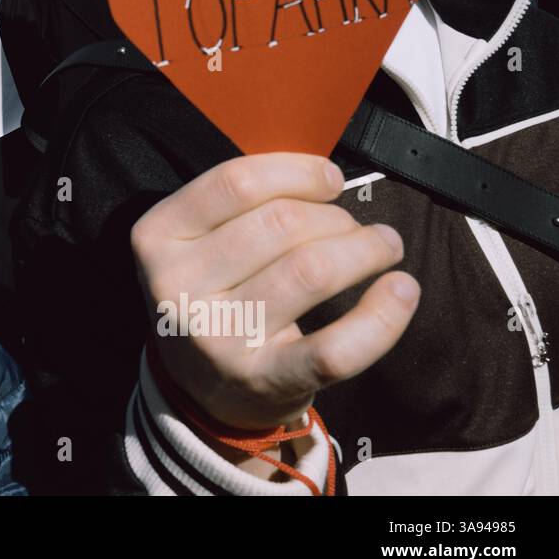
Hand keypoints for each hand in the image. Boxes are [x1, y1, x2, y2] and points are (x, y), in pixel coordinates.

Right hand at [131, 153, 418, 433]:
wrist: (198, 386)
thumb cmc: (214, 292)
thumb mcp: (198, 242)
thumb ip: (242, 203)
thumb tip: (327, 176)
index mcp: (157, 237)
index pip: (236, 183)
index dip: (297, 172)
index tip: (331, 179)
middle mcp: (178, 287)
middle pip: (281, 224)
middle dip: (336, 216)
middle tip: (356, 226)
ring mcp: (217, 337)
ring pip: (311, 271)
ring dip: (366, 249)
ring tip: (384, 247)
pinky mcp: (261, 380)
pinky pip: (335, 346)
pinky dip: (382, 315)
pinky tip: (401, 290)